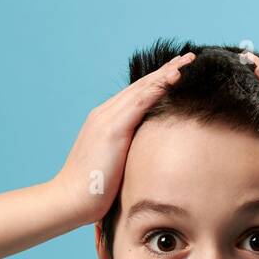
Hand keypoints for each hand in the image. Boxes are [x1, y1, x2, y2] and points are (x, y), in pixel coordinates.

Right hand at [51, 51, 195, 224]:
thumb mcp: (116, 167)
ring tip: (187, 61)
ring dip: (167, 73)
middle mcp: (105, 114)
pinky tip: (175, 77)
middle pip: (141, 86)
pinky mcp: (112, 129)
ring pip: (143, 89)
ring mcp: (107, 119)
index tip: (179, 73)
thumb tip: (149, 161)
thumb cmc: (93, 192)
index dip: (158, 83)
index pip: (136, 96)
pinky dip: (159, 87)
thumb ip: (129, 156)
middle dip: (166, 71)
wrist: (69, 200)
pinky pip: (140, 101)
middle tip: (189, 58)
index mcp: (106, 123)